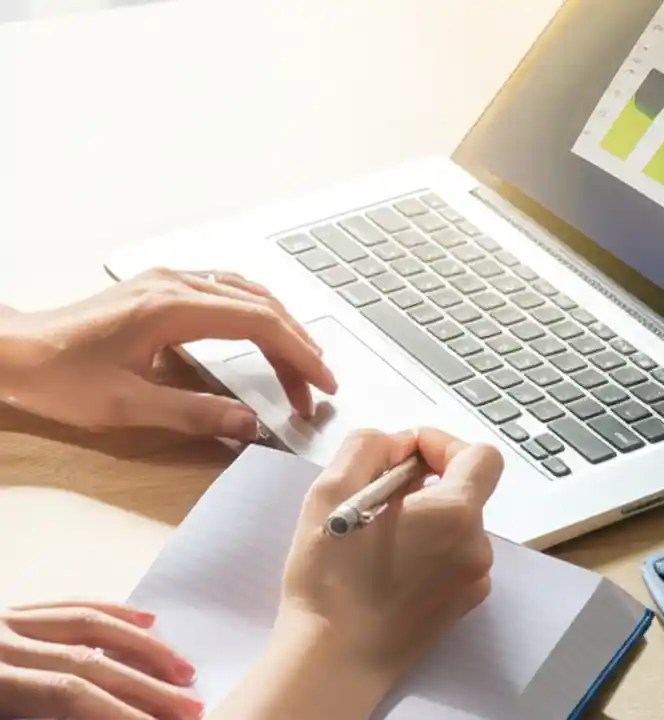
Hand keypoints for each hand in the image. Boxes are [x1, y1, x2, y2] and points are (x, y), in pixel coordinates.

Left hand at [0, 268, 335, 439]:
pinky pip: (226, 290)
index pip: (259, 322)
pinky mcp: (159, 288)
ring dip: (281, 327)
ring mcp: (167, 281)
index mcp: (171, 309)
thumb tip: (251, 424)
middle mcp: (175, 285)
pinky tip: (264, 333)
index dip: (299, 353)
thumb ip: (196, 414)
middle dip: (297, 346)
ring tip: (300, 364)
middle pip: (261, 306)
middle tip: (317, 387)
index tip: (323, 382)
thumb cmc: (59, 376)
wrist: (13, 352)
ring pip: (247, 293)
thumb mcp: (128, 407)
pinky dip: (257, 313)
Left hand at [0, 601, 201, 719]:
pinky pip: (70, 603)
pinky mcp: (11, 612)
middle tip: (190, 706)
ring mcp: (6, 621)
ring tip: (182, 669)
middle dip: (146, 687)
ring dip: (142, 647)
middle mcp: (0, 644)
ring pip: (89, 624)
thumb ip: (50, 716)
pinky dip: (112, 611)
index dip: (120, 712)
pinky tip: (147, 620)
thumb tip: (112, 715)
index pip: (70, 694)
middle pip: (89, 661)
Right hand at [210, 428, 501, 718]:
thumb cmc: (330, 580)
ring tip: (378, 536)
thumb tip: (399, 443)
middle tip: (377, 496)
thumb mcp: (331, 491)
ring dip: (426, 517)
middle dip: (426, 482)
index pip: (481, 455)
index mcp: (456, 513)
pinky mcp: (463, 604)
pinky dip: (430, 549)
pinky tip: (391, 565)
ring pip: (457, 525)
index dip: (445, 444)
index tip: (407, 454)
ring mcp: (474, 578)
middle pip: (466, 490)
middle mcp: (477, 545)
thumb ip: (370, 447)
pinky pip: (455, 558)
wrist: (335, 658)